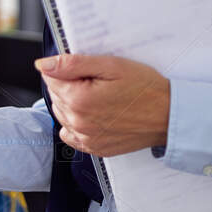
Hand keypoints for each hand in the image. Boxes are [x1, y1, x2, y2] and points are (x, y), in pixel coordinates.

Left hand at [38, 54, 170, 156]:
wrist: (168, 115)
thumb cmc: (145, 89)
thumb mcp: (111, 66)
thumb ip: (73, 64)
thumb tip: (43, 65)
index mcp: (78, 100)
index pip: (51, 77)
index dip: (68, 69)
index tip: (89, 70)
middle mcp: (78, 123)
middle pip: (56, 95)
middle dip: (70, 84)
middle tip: (98, 82)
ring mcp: (85, 138)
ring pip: (62, 113)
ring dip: (73, 103)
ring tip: (100, 97)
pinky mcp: (93, 148)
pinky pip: (70, 134)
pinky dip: (76, 122)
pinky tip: (93, 114)